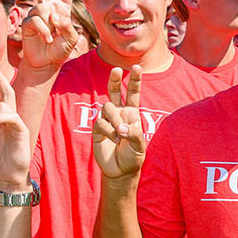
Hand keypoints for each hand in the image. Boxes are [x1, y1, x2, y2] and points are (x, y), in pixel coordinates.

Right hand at [18, 0, 82, 73]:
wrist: (46, 62)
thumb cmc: (60, 50)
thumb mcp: (71, 38)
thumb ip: (67, 25)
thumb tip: (53, 14)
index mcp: (62, 8)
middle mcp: (48, 7)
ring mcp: (37, 13)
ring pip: (44, 9)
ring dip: (50, 25)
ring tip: (51, 38)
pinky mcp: (28, 21)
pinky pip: (37, 20)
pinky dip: (44, 31)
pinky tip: (46, 39)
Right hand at [92, 65, 147, 180]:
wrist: (120, 170)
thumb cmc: (133, 156)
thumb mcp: (139, 146)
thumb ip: (134, 134)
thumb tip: (122, 128)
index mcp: (132, 113)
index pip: (133, 93)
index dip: (135, 80)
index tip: (137, 67)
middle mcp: (119, 113)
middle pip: (114, 91)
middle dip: (114, 80)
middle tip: (117, 70)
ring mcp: (107, 120)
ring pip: (107, 107)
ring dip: (115, 119)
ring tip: (120, 134)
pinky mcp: (97, 129)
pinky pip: (100, 122)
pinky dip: (108, 131)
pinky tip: (114, 140)